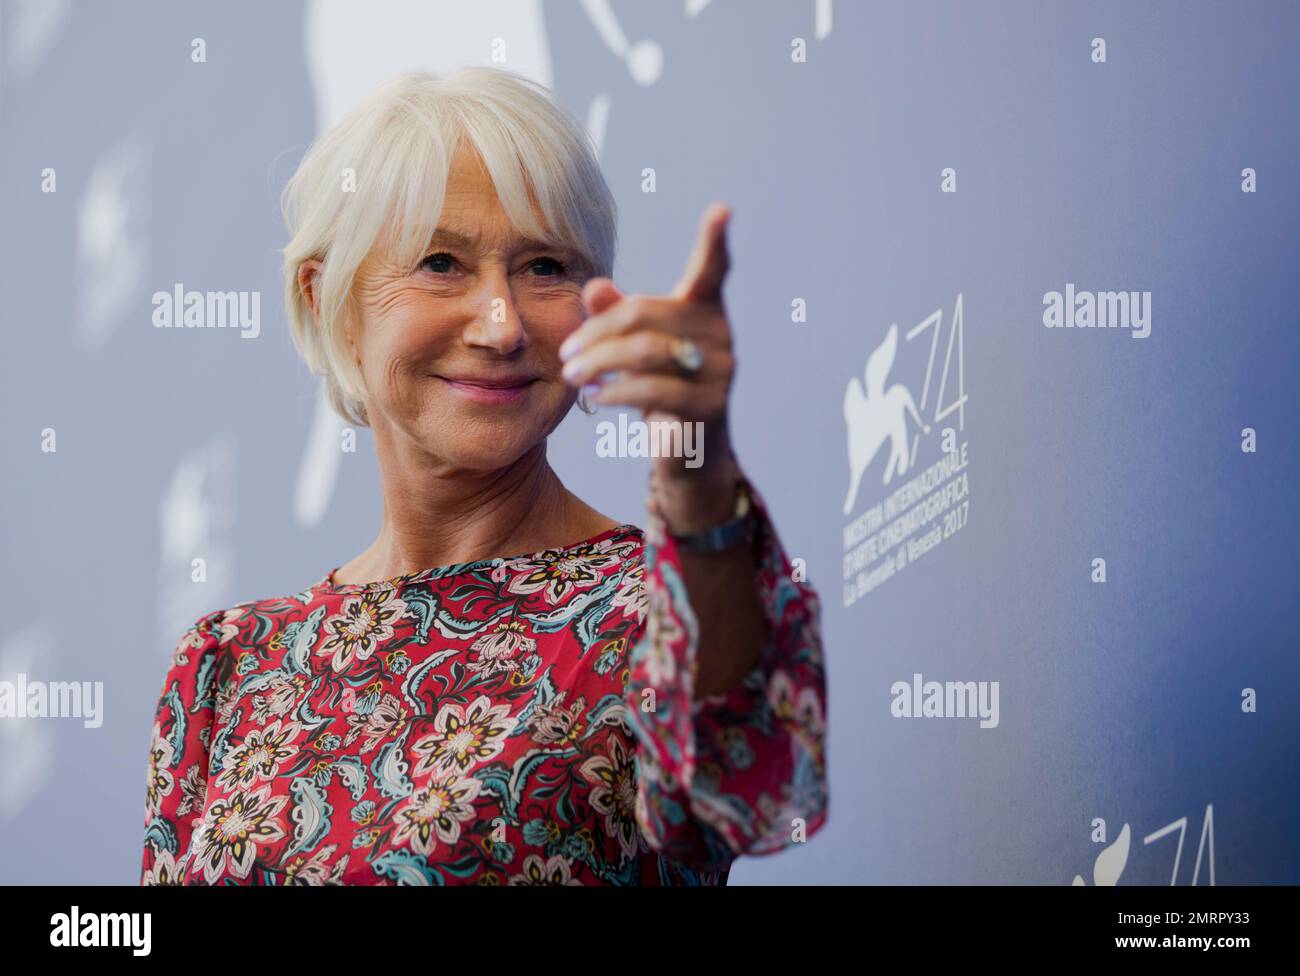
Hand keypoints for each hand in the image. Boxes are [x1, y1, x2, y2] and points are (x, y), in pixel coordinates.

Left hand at [559, 202, 740, 533]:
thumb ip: (616, 316)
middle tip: (566, 352)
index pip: (712, 271)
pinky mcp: (709, 409)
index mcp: (704, 312)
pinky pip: (654, 390)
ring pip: (646, 352)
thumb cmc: (659, 393)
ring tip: (571, 373)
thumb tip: (594, 286)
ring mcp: (720, 373)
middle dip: (597, 330)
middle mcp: (720, 336)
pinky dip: (616, 391)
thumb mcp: (634, 352)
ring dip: (598, 361)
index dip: (715, 240)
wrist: (689, 459)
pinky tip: (595, 397)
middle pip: (647, 313)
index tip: (722, 209)